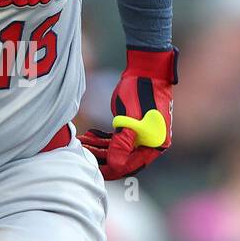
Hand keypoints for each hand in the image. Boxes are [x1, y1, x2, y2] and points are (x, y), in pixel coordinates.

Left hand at [79, 46, 177, 178]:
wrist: (145, 70)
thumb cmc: (141, 92)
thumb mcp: (130, 119)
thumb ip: (123, 143)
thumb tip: (116, 166)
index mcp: (156, 144)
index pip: (132, 165)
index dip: (112, 169)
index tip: (94, 169)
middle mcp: (151, 143)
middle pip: (124, 159)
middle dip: (103, 158)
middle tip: (84, 154)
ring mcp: (143, 135)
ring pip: (118, 149)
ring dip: (100, 147)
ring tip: (83, 142)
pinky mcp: (134, 127)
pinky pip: (118, 139)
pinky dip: (104, 139)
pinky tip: (90, 135)